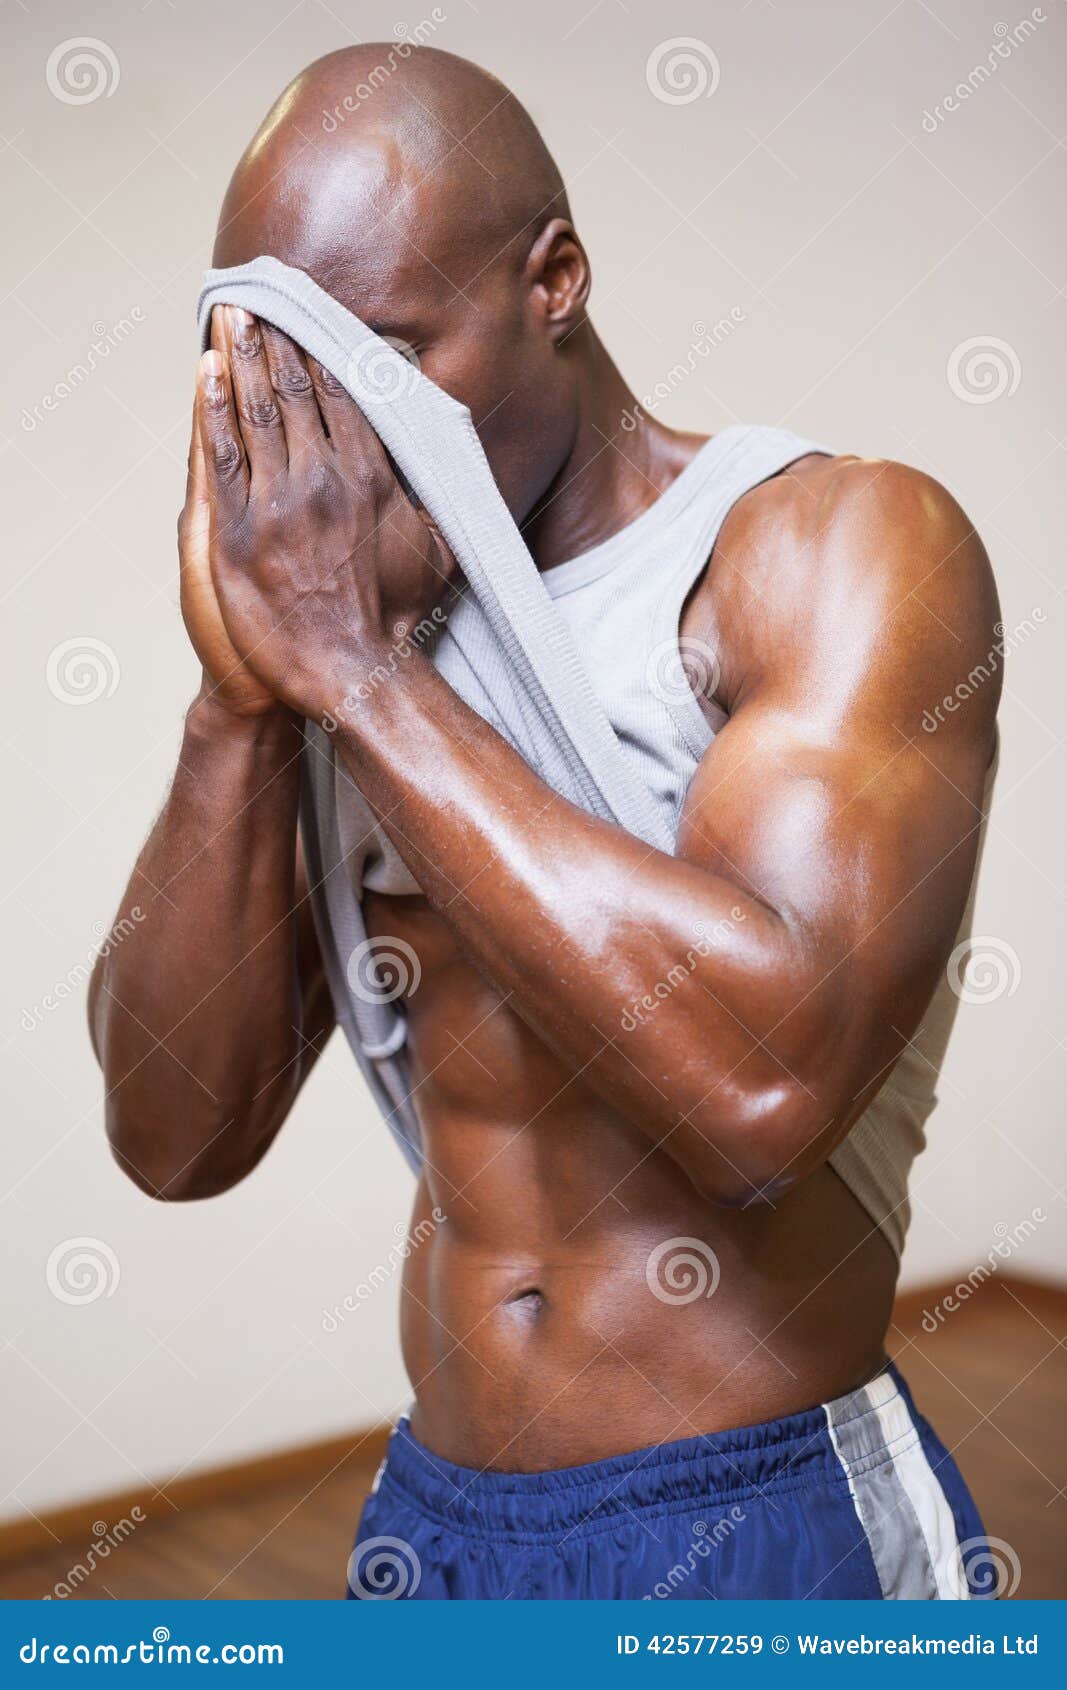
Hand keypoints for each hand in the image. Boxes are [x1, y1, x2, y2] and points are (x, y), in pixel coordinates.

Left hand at [195, 306, 456, 723]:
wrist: (353, 672)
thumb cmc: (396, 621)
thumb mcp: (438, 552)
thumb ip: (432, 500)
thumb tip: (444, 465)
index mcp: (370, 479)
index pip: (341, 397)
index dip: (319, 352)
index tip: (305, 319)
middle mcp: (324, 479)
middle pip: (295, 391)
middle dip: (273, 340)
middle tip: (256, 300)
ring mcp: (277, 503)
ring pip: (255, 411)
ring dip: (239, 358)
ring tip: (229, 318)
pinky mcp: (239, 531)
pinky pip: (221, 454)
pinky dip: (211, 408)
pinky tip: (203, 373)